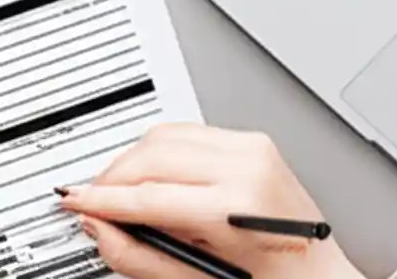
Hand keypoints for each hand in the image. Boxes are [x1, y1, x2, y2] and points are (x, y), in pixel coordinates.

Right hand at [59, 124, 364, 278]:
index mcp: (235, 207)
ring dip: (132, 159)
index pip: (148, 194)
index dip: (102, 199)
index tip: (76, 202)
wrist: (320, 275)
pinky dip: (160, 149)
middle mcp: (246, 166)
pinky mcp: (252, 140)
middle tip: (91, 200)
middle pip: (152, 155)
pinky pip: (188, 131)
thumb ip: (142, 258)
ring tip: (117, 189)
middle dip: (112, 176)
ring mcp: (252, 147)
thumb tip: (100, 229)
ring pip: (166, 135)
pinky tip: (151, 172)